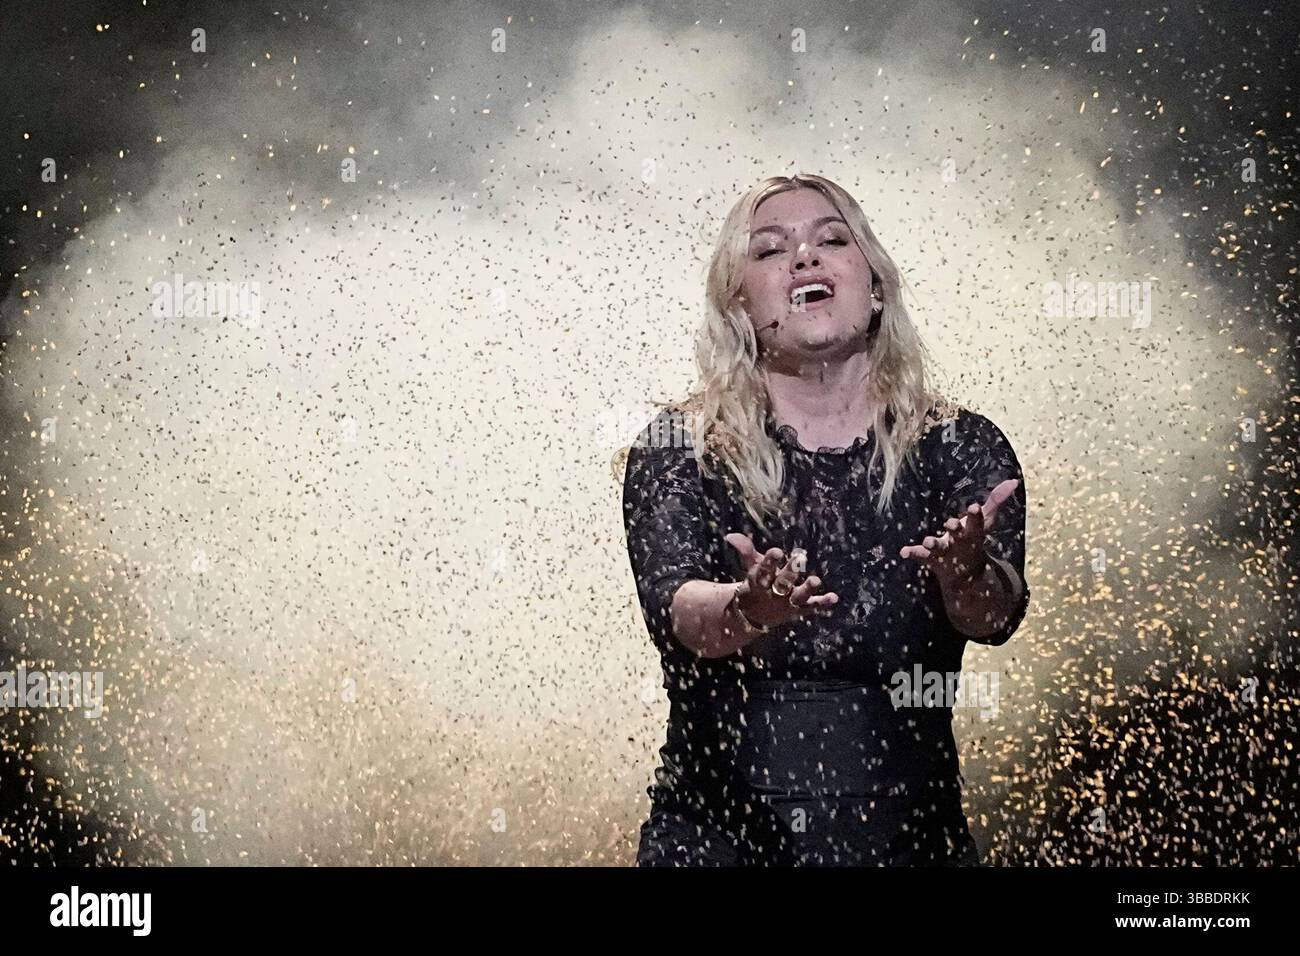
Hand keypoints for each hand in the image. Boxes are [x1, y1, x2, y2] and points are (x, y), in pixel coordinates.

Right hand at [724, 532, 838, 628]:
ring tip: (816, 580)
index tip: (777, 551)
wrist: (754, 616)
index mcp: (760, 581)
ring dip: (807, 589)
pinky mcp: (800, 609)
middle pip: (783, 583)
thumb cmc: (756, 584)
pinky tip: (834, 597)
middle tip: (800, 559)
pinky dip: (823, 603)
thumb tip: (731, 535)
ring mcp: (788, 602)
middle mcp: (775, 592)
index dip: (770, 561)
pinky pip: (812, 606)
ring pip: (799, 596)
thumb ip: (746, 551)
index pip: (764, 570)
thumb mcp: (751, 568)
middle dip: (790, 572)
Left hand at [898, 478, 1019, 590]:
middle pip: (959, 536)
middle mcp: (959, 542)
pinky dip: (913, 553)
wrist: (966, 574)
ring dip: (933, 544)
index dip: (975, 516)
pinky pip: (921, 556)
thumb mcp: (986, 521)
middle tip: (950, 524)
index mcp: (973, 532)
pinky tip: (904, 551)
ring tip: (927, 541)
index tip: (974, 507)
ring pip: (939, 549)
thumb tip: (1014, 481)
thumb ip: (996, 501)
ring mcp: (945, 552)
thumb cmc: (974, 539)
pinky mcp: (930, 558)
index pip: (977, 523)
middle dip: (955, 529)